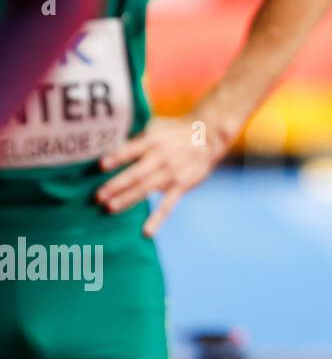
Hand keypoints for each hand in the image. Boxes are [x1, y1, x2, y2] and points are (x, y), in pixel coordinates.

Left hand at [97, 116, 227, 235]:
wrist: (208, 136)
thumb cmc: (173, 132)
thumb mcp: (156, 126)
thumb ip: (135, 137)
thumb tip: (106, 146)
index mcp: (154, 140)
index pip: (133, 149)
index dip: (117, 157)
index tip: (100, 166)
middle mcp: (163, 157)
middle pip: (138, 173)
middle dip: (117, 185)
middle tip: (98, 196)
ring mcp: (172, 173)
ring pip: (148, 189)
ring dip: (129, 199)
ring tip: (110, 208)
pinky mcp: (181, 186)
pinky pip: (168, 205)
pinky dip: (157, 219)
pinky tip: (146, 232)